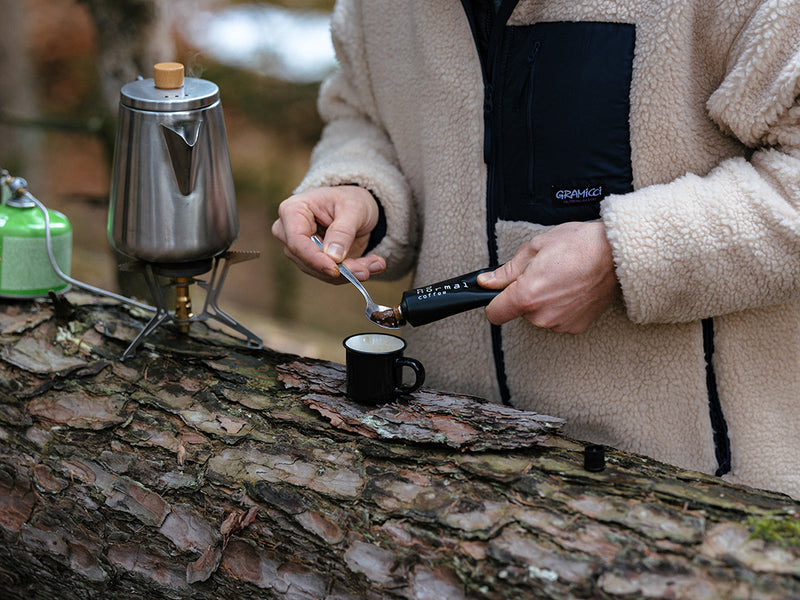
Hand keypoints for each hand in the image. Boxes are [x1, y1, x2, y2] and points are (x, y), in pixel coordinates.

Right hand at [271, 186, 385, 282]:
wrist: (356, 207)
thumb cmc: (350, 200)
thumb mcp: (353, 208)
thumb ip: (343, 231)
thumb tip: (333, 257)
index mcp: (292, 210)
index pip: (297, 241)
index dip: (315, 259)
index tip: (336, 270)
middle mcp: (290, 233)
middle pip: (308, 260)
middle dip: (339, 269)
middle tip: (367, 270)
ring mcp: (300, 250)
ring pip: (321, 271)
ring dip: (350, 272)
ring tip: (376, 264)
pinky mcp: (313, 262)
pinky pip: (331, 274)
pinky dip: (353, 273)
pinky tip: (373, 265)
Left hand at [478, 222, 619, 333]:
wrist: (617, 254)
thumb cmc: (579, 245)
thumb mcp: (535, 248)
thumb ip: (507, 271)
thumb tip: (488, 281)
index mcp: (526, 296)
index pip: (495, 314)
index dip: (494, 302)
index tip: (500, 294)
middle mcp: (542, 316)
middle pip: (519, 312)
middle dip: (525, 294)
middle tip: (542, 273)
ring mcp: (560, 324)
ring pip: (539, 315)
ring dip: (544, 301)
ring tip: (561, 279)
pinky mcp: (576, 327)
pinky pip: (558, 319)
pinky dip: (561, 307)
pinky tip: (572, 289)